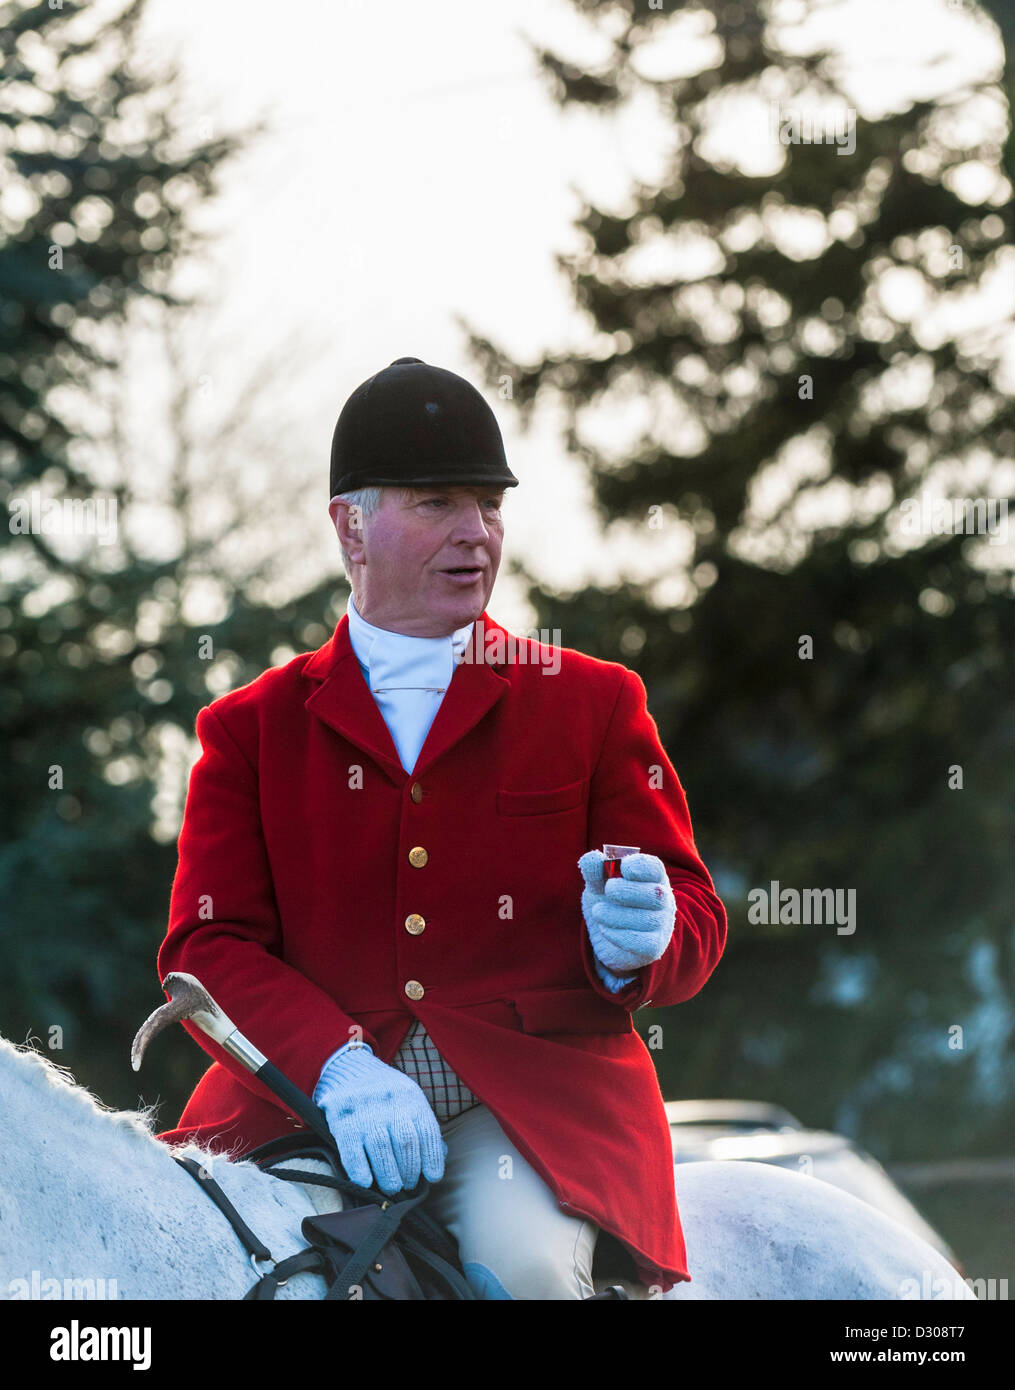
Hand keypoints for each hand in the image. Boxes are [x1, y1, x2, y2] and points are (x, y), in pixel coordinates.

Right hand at [312, 1041, 446, 1193]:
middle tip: (407, 1185)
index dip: (432, 1158)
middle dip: (409, 1171)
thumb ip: (423, 1125)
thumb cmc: (386, 1092)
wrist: (350, 1069)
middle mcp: (391, 1104)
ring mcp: (366, 1113)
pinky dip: (361, 1171)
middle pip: (405, 1143)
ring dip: (388, 1176)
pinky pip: (353, 1153)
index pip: (428, 1132)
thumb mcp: (410, 1099)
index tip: (433, 1177)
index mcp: (411, 1099)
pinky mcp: (343, 1123)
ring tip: (392, 1187)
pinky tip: (366, 1181)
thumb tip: (441, 1156)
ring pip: (381, 1150)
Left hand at [578, 850, 675, 974]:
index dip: (640, 865)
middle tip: (608, 890)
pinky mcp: (654, 946)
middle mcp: (663, 899)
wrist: (608, 937)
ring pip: (645, 919)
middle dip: (627, 890)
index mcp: (652, 877)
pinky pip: (641, 942)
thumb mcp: (599, 884)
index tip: (623, 866)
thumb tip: (591, 858)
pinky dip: (618, 935)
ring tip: (598, 912)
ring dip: (615, 914)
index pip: (654, 868)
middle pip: (655, 894)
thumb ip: (594, 871)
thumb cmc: (610, 902)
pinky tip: (605, 929)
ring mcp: (661, 924)